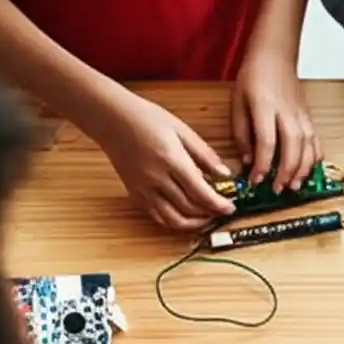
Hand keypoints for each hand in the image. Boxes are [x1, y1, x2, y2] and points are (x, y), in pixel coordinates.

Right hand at [97, 94, 235, 229]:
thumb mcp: (182, 130)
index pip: (201, 193)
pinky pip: (157, 217)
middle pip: (190, 209)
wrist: (111, 119)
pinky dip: (174, 222)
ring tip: (207, 218)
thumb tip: (225, 174)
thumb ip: (205, 155)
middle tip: (222, 211)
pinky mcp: (135, 194)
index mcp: (171, 160)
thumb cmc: (146, 119)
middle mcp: (156, 179)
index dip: (219, 205)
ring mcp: (143, 189)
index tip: (231, 207)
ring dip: (194, 224)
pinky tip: (186, 216)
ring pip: (173, 219)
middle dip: (211, 214)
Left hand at [233, 50, 320, 191]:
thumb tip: (248, 160)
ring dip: (302, 169)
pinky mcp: (308, 117)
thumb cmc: (253, 77)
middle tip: (277, 189)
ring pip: (308, 146)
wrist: (275, 56)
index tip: (255, 180)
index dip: (261, 164)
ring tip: (294, 186)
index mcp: (264, 107)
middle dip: (285, 172)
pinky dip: (315, 158)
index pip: (266, 142)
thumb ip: (241, 133)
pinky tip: (309, 170)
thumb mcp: (236, 103)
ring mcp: (301, 115)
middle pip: (292, 147)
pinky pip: (316, 141)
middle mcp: (286, 113)